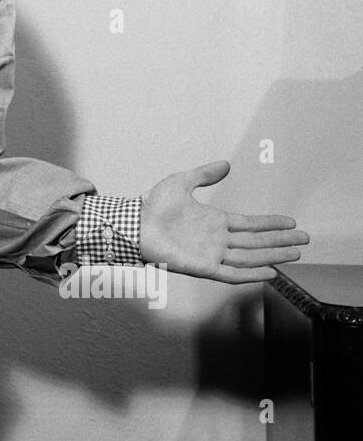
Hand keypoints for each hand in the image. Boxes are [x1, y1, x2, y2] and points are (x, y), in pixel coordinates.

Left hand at [139, 160, 308, 283]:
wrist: (134, 224)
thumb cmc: (153, 206)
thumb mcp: (182, 182)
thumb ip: (204, 175)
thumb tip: (226, 165)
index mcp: (214, 221)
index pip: (250, 224)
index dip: (271, 224)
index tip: (291, 223)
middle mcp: (217, 239)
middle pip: (256, 242)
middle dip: (281, 241)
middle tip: (305, 240)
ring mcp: (211, 254)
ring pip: (250, 257)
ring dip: (273, 256)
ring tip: (296, 254)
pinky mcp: (202, 267)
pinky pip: (231, 274)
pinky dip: (250, 274)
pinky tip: (270, 272)